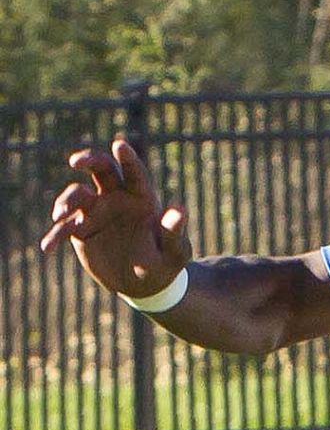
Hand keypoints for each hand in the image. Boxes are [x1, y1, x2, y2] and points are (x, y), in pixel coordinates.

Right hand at [40, 138, 192, 298]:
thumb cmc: (164, 264)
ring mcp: (95, 210)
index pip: (134, 172)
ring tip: (61, 216)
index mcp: (141, 197)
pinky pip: (63, 228)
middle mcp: (115, 197)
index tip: (120, 145)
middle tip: (76, 162)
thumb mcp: (174, 252)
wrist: (143, 285)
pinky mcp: (80, 229)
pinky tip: (47, 247)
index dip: (127, 158)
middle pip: (100, 168)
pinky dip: (54, 236)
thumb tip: (180, 210)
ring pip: (77, 195)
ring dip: (66, 201)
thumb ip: (173, 231)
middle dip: (88, 160)